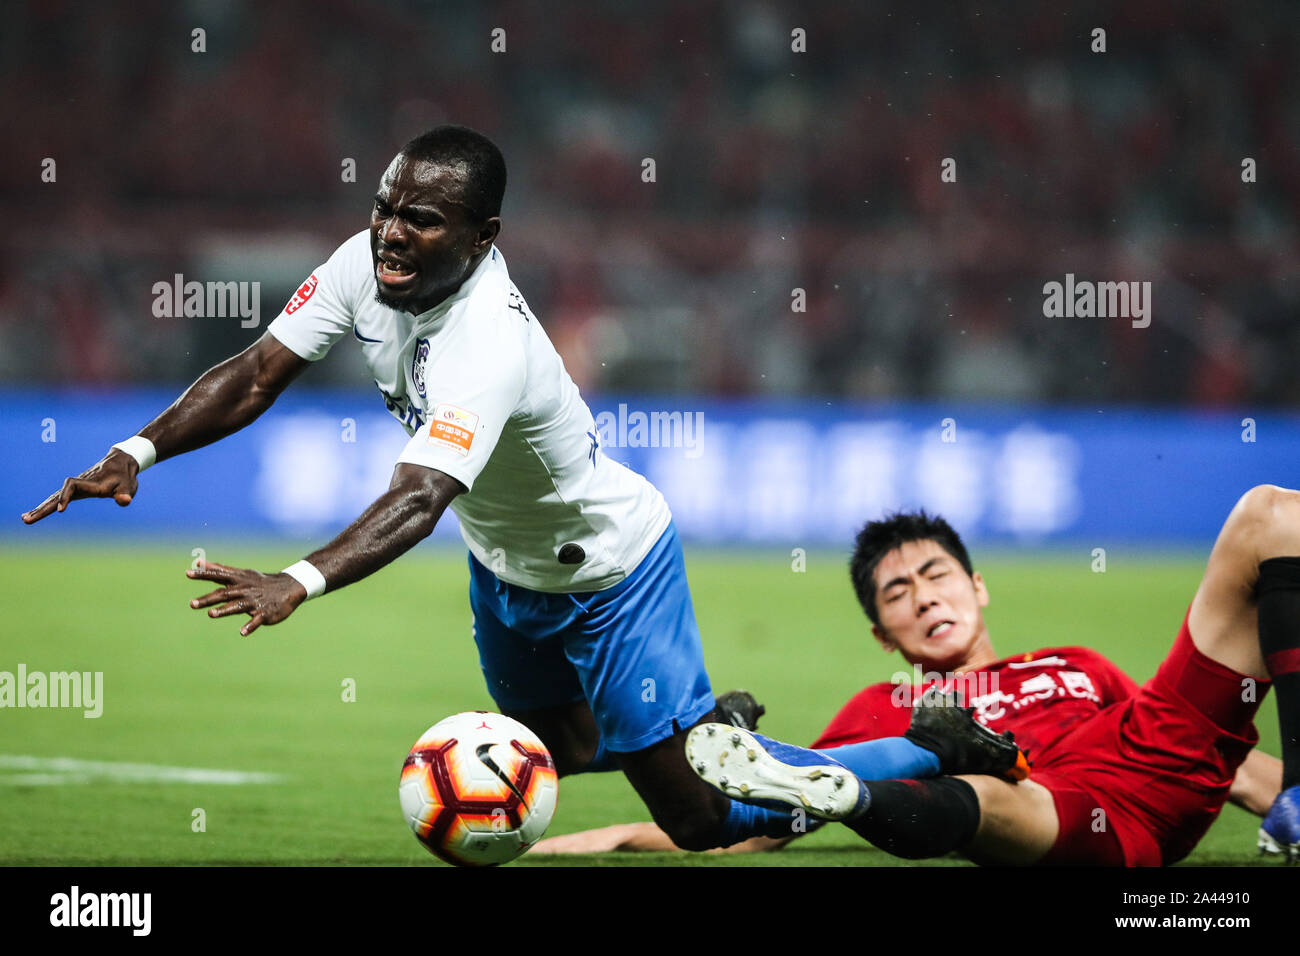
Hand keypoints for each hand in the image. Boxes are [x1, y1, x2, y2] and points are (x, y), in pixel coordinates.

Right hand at [22, 448, 139, 523]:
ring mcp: (76, 487)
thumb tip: (125, 501)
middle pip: (57, 494)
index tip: (60, 509)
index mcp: (92, 483)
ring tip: (26, 518)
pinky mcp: (76, 490)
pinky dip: (48, 505)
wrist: (121, 462)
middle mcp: (80, 484)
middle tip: (26, 519)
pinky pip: (58, 497)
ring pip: (55, 496)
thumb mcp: (129, 486)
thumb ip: (125, 494)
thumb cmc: (125, 476)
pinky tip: (38, 512)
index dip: (65, 496)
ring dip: (41, 507)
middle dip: (43, 507)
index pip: (72, 486)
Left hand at [187, 560, 308, 636]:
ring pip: (237, 606)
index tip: (188, 573)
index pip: (218, 575)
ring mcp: (254, 602)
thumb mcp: (239, 573)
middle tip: (191, 604)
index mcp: (238, 580)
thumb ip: (218, 570)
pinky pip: (256, 620)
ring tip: (211, 614)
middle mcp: (244, 590)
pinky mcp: (265, 613)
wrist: (288, 588)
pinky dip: (250, 626)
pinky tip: (242, 632)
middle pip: (223, 594)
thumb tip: (197, 562)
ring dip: (224, 610)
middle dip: (208, 599)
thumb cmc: (258, 581)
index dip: (203, 574)